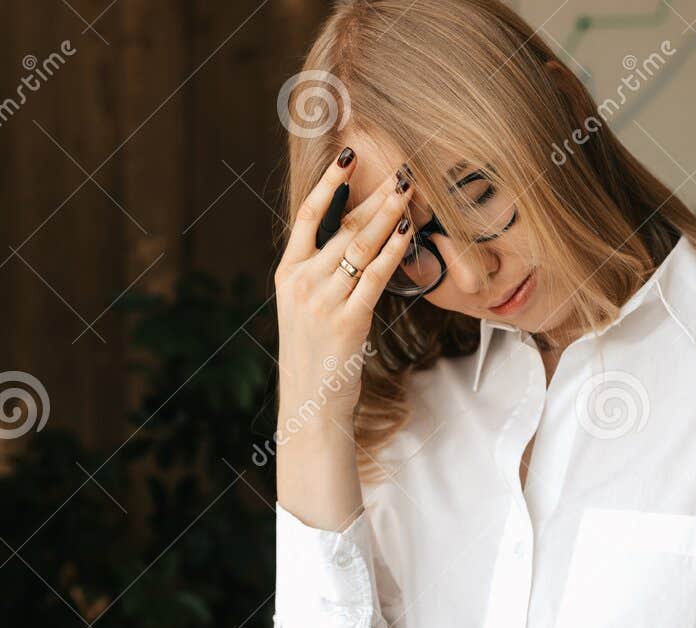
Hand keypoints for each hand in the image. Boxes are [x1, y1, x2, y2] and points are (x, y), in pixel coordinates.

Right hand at [274, 149, 413, 426]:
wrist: (311, 404)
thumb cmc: (316, 355)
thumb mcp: (307, 308)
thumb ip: (322, 273)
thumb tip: (354, 235)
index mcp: (287, 273)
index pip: (308, 216)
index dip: (330, 182)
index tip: (349, 154)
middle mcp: (301, 283)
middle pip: (343, 227)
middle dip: (375, 196)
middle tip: (400, 168)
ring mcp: (322, 302)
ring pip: (360, 246)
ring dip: (388, 215)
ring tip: (409, 189)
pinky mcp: (347, 322)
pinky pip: (374, 277)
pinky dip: (392, 250)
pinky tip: (406, 231)